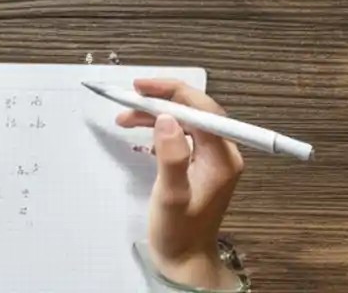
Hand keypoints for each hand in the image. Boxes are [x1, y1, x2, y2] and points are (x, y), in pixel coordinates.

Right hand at [117, 79, 242, 290]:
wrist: (185, 259)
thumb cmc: (178, 232)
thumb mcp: (171, 196)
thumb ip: (171, 157)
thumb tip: (166, 118)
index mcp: (222, 158)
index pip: (202, 110)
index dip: (172, 92)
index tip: (141, 87)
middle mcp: (223, 153)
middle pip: (195, 111)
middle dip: (161, 100)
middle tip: (129, 97)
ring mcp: (213, 159)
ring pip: (185, 121)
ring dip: (156, 115)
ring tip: (124, 118)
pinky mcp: (201, 165)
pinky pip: (182, 134)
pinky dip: (160, 128)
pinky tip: (140, 133)